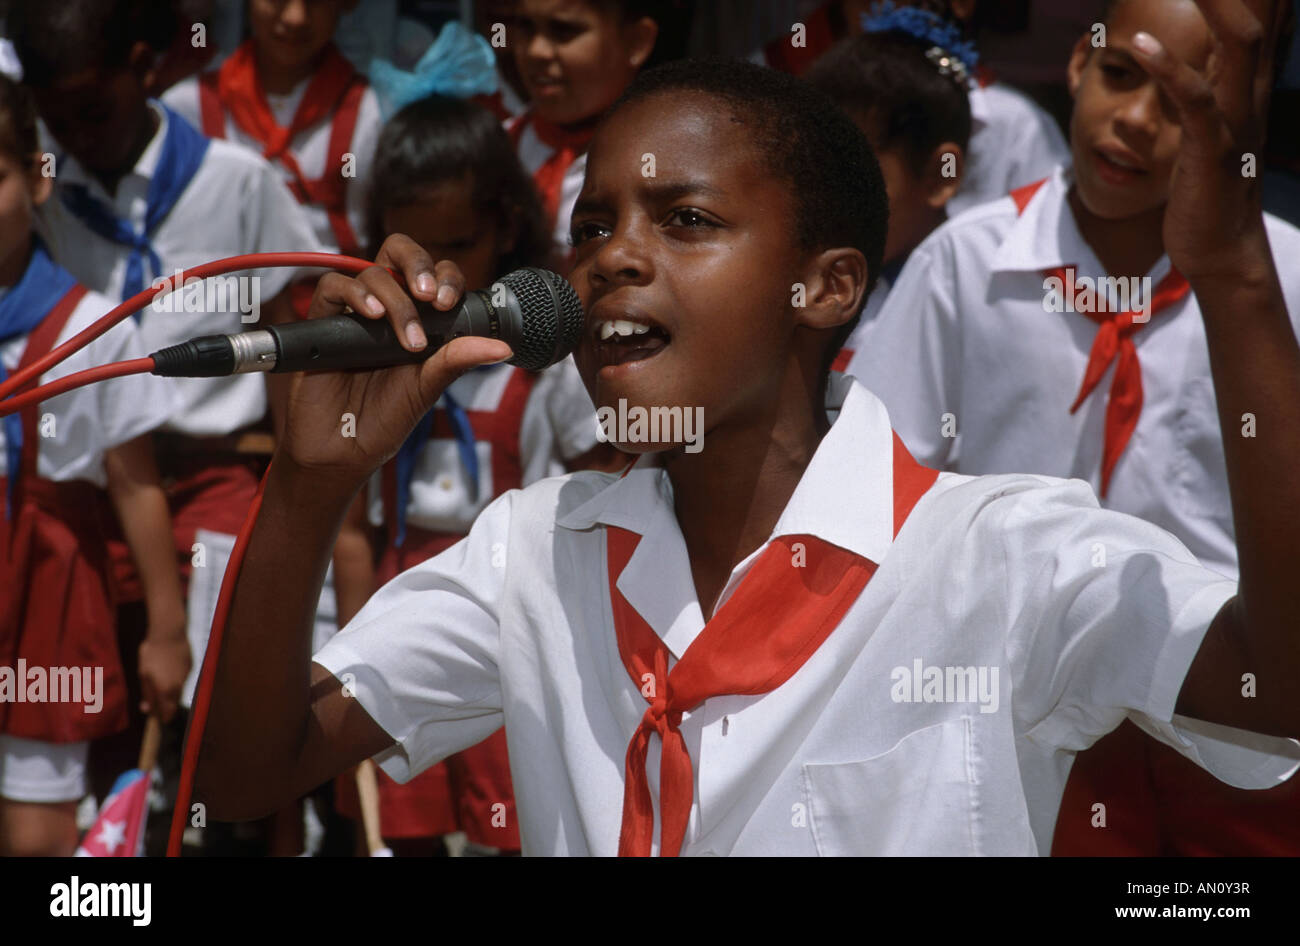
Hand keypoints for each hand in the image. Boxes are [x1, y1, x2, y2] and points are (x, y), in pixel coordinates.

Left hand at [138, 626, 190, 722]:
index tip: (157, 718)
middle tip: (155, 700)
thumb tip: (147, 709)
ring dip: (170, 691)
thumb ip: (147, 694)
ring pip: (179, 691)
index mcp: (166, 690)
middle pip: (174, 703)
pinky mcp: (191, 668)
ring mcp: (186, 677)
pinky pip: (182, 679)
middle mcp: (179, 687)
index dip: (162, 717)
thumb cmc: (152, 654)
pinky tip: (168, 669)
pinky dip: (176, 679)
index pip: (167, 712)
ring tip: (160, 680)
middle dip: (166, 705)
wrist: (169, 633)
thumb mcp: (143, 675)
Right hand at [277, 235, 513, 482]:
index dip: (445, 277)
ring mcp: (355, 313)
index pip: (435, 276)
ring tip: (405, 338)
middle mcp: (387, 309)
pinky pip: (333, 287)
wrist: (344, 450)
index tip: (448, 303)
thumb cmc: (385, 418)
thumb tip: (502, 347)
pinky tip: (370, 315)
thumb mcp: (428, 387)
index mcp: (418, 319)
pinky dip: (353, 293)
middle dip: (418, 263)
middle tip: (429, 295)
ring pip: (372, 272)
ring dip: (394, 299)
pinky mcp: (323, 321)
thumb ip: (458, 360)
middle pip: (399, 253)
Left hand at [1129, 0, 1287, 281]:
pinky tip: (1139, 45)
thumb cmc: (1203, 191)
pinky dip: (1169, 68)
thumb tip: (1161, 85)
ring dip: (1218, 3)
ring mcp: (1236, 121)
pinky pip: (1196, 101)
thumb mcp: (1201, 135)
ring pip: (1240, 44)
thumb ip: (1193, 98)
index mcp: (1248, 87)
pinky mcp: (1212, 151)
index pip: (1264, 14)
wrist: (1218, 252)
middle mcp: (1251, 94)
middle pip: (1262, 14)